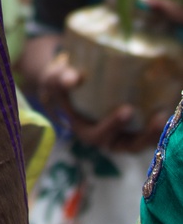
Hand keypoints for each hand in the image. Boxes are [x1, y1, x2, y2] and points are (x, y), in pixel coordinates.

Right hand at [37, 50, 160, 152]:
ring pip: (141, 142)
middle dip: (144, 135)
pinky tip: (168, 109)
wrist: (72, 81)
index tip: (127, 110)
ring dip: (155, 134)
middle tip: (158, 118)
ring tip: (167, 117)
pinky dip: (158, 126)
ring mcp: (122, 135)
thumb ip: (61, 79)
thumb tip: (73, 78)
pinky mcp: (134, 128)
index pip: (99, 135)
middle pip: (127, 145)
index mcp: (85, 130)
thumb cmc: (62, 81)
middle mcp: (106, 138)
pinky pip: (148, 132)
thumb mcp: (55, 78)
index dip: (113, 126)